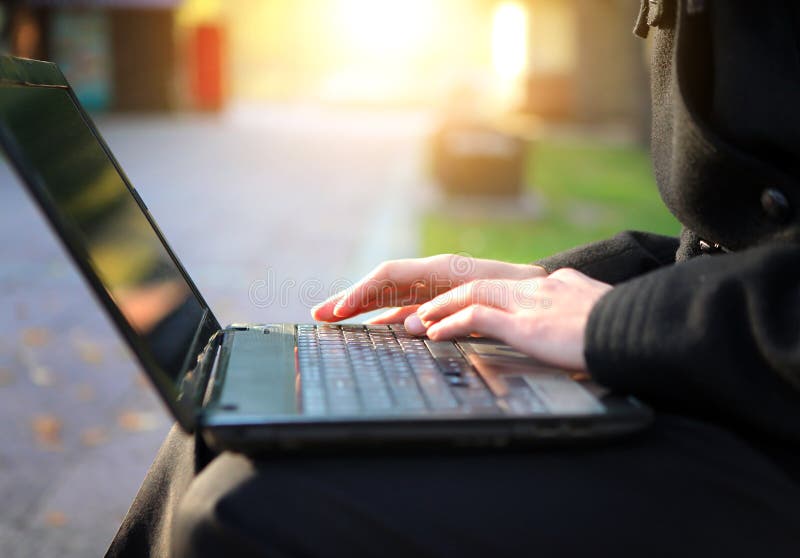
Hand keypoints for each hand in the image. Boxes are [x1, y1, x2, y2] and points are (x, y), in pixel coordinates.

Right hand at [311, 254, 546, 322]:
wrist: (541, 290)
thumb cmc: (518, 290)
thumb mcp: (488, 297)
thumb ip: (450, 308)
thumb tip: (411, 325)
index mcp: (439, 269)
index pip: (388, 276)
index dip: (360, 292)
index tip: (339, 310)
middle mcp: (431, 275)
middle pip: (381, 284)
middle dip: (350, 299)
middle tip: (319, 314)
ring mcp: (434, 288)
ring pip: (389, 296)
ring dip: (362, 308)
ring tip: (334, 320)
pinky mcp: (440, 300)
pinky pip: (405, 306)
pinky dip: (385, 317)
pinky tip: (372, 329)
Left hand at [409, 268, 612, 370]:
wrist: (640, 331)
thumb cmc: (629, 332)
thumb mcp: (603, 318)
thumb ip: (582, 317)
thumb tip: (583, 334)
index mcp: (559, 284)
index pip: (508, 286)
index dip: (481, 295)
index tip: (465, 306)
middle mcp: (540, 286)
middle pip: (481, 284)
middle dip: (448, 297)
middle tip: (425, 311)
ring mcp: (531, 302)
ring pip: (471, 294)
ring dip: (441, 308)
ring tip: (420, 322)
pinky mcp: (525, 323)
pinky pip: (477, 317)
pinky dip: (452, 323)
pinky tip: (437, 334)